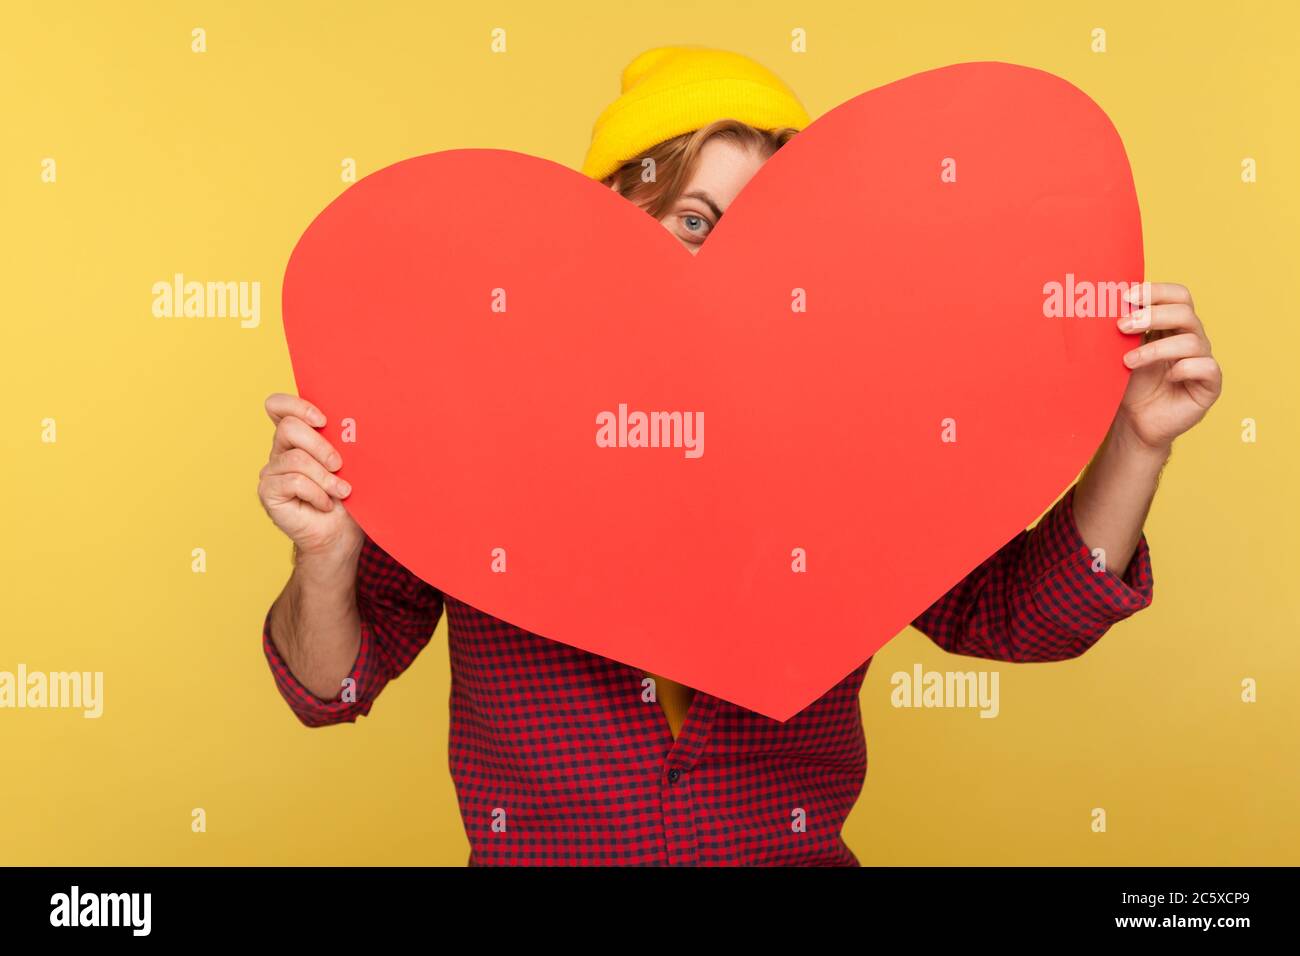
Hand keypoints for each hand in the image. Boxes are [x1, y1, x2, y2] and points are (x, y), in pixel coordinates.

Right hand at [257, 393, 362, 558]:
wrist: (341, 533)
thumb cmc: (347, 497)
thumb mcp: (349, 463)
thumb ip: (341, 441)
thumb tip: (354, 421)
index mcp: (297, 437)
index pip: (278, 407)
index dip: (296, 406)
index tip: (323, 420)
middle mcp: (280, 451)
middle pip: (289, 427)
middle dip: (320, 446)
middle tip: (340, 466)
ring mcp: (271, 471)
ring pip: (295, 459)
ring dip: (325, 477)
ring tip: (341, 492)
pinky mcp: (268, 492)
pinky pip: (294, 482)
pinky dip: (317, 493)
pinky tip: (325, 504)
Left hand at [1114, 282, 1222, 452]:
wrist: (1136, 422)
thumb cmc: (1130, 384)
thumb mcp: (1122, 352)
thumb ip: (1123, 329)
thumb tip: (1103, 303)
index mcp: (1173, 325)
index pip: (1177, 295)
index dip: (1156, 291)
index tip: (1126, 297)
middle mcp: (1192, 338)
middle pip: (1184, 312)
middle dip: (1152, 315)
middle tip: (1121, 326)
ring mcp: (1203, 360)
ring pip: (1191, 341)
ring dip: (1156, 348)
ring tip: (1128, 361)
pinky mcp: (1210, 385)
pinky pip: (1207, 367)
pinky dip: (1185, 368)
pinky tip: (1168, 377)